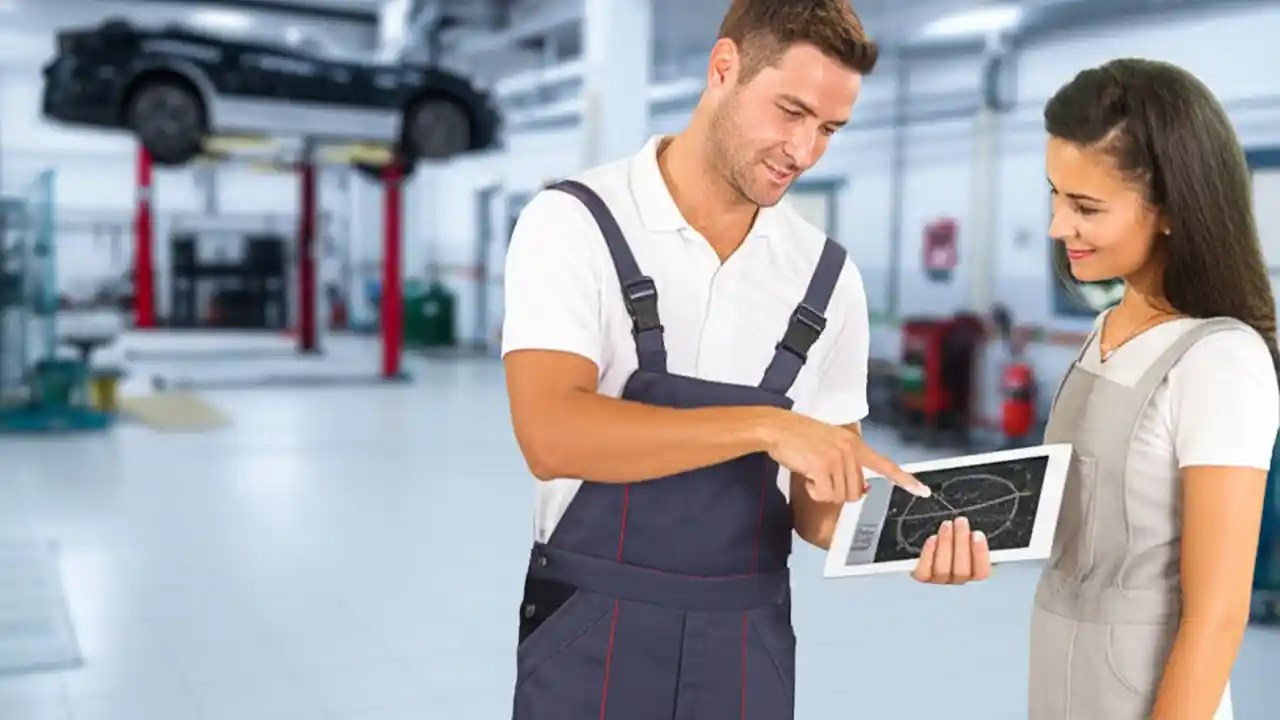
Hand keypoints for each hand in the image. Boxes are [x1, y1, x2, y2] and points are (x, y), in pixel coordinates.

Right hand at [761, 410, 930, 503]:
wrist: (777, 427)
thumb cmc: (799, 437)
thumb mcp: (830, 445)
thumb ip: (847, 463)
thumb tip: (862, 491)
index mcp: (854, 444)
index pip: (884, 464)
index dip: (904, 479)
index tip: (921, 490)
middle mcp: (850, 451)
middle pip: (856, 492)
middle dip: (838, 492)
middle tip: (821, 478)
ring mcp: (837, 458)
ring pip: (840, 496)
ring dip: (824, 492)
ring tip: (812, 473)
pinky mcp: (823, 467)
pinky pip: (825, 495)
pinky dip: (813, 492)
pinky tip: (806, 477)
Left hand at [912, 516, 990, 584]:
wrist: (923, 550)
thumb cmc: (952, 541)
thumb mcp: (965, 539)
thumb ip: (971, 538)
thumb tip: (976, 532)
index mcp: (973, 575)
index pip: (981, 573)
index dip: (980, 554)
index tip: (977, 534)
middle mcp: (956, 582)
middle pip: (962, 571)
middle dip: (962, 543)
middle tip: (961, 522)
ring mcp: (937, 581)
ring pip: (943, 570)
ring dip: (946, 544)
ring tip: (947, 525)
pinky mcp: (921, 578)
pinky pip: (924, 571)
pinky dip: (929, 554)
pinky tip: (933, 538)